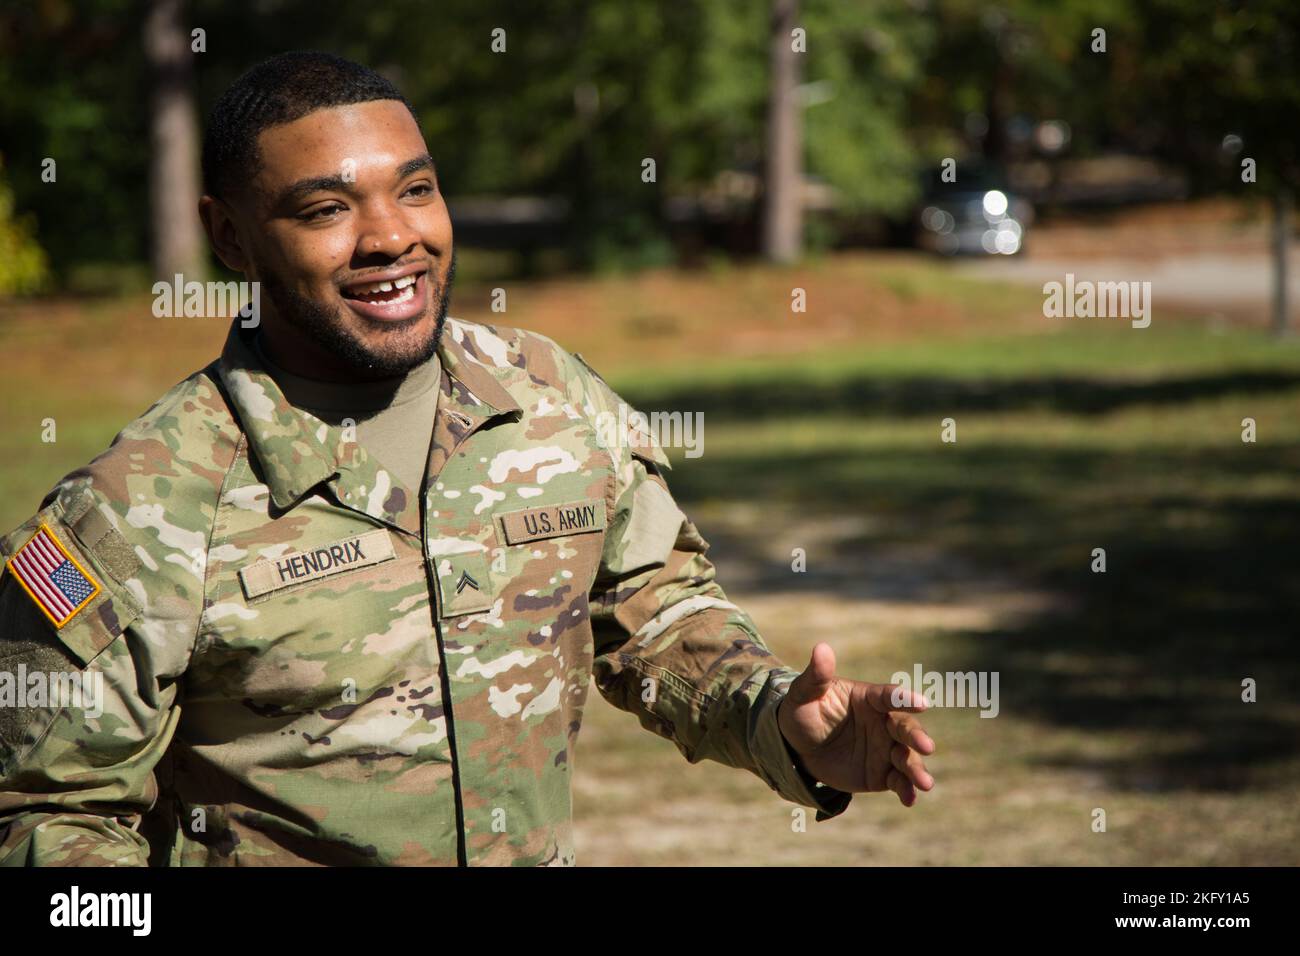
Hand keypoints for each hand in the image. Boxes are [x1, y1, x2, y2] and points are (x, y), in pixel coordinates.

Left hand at [776, 642, 935, 805]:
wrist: (797, 747)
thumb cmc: (802, 712)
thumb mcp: (803, 694)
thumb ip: (816, 676)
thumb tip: (821, 648)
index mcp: (868, 698)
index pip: (890, 696)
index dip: (905, 698)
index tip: (922, 702)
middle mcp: (883, 722)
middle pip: (905, 727)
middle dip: (917, 737)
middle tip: (927, 747)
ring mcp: (885, 748)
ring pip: (906, 757)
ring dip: (917, 768)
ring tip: (925, 783)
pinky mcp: (881, 773)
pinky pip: (897, 781)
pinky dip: (906, 790)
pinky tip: (910, 800)